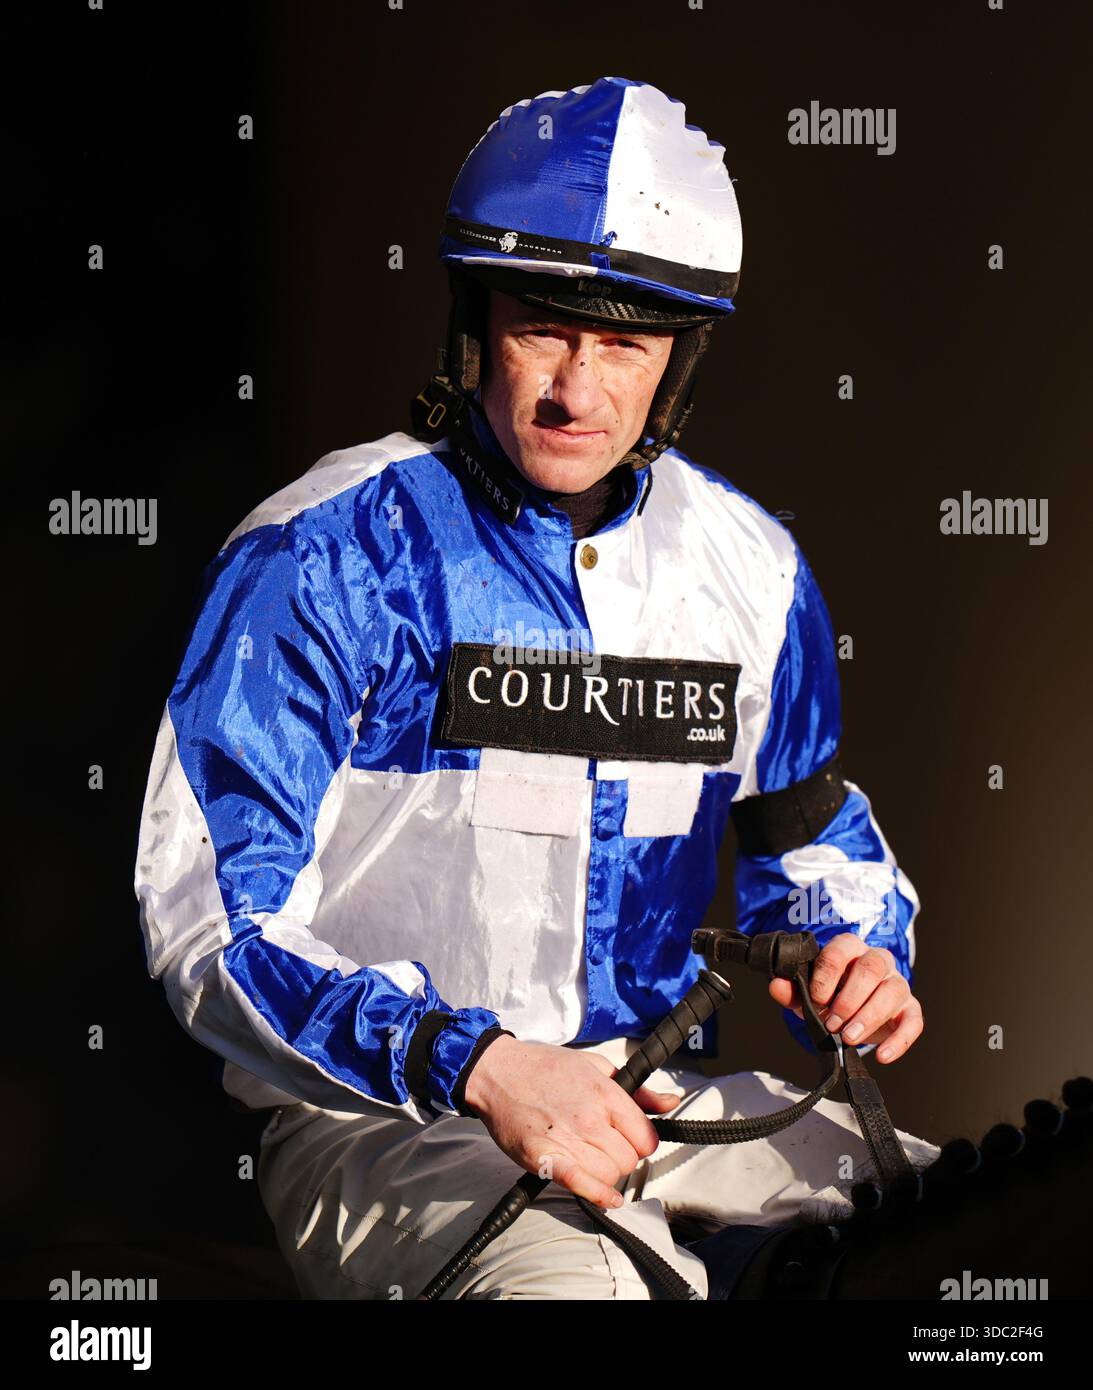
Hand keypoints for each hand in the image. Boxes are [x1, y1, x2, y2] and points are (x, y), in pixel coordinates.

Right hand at [462, 1036, 680, 1207]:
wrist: (499, 1072)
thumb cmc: (546, 1068)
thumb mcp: (597, 1066)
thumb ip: (637, 1090)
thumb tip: (671, 1102)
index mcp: (606, 1093)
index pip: (646, 1138)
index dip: (641, 1143)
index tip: (630, 1141)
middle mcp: (590, 1117)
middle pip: (628, 1161)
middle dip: (622, 1159)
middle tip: (606, 1148)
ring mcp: (567, 1138)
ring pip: (609, 1175)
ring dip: (605, 1174)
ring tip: (590, 1160)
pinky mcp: (543, 1156)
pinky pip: (580, 1183)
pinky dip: (598, 1195)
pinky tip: (608, 1200)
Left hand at [767, 933, 923, 1063]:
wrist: (850, 1015)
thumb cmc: (830, 997)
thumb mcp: (808, 995)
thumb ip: (792, 990)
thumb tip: (777, 986)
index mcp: (849, 949)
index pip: (842, 949)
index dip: (828, 974)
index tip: (816, 998)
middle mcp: (877, 960)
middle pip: (871, 967)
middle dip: (850, 997)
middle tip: (833, 1023)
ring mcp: (897, 983)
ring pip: (893, 990)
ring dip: (870, 1016)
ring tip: (849, 1038)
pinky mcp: (909, 1009)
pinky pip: (914, 1021)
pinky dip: (900, 1041)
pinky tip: (882, 1056)